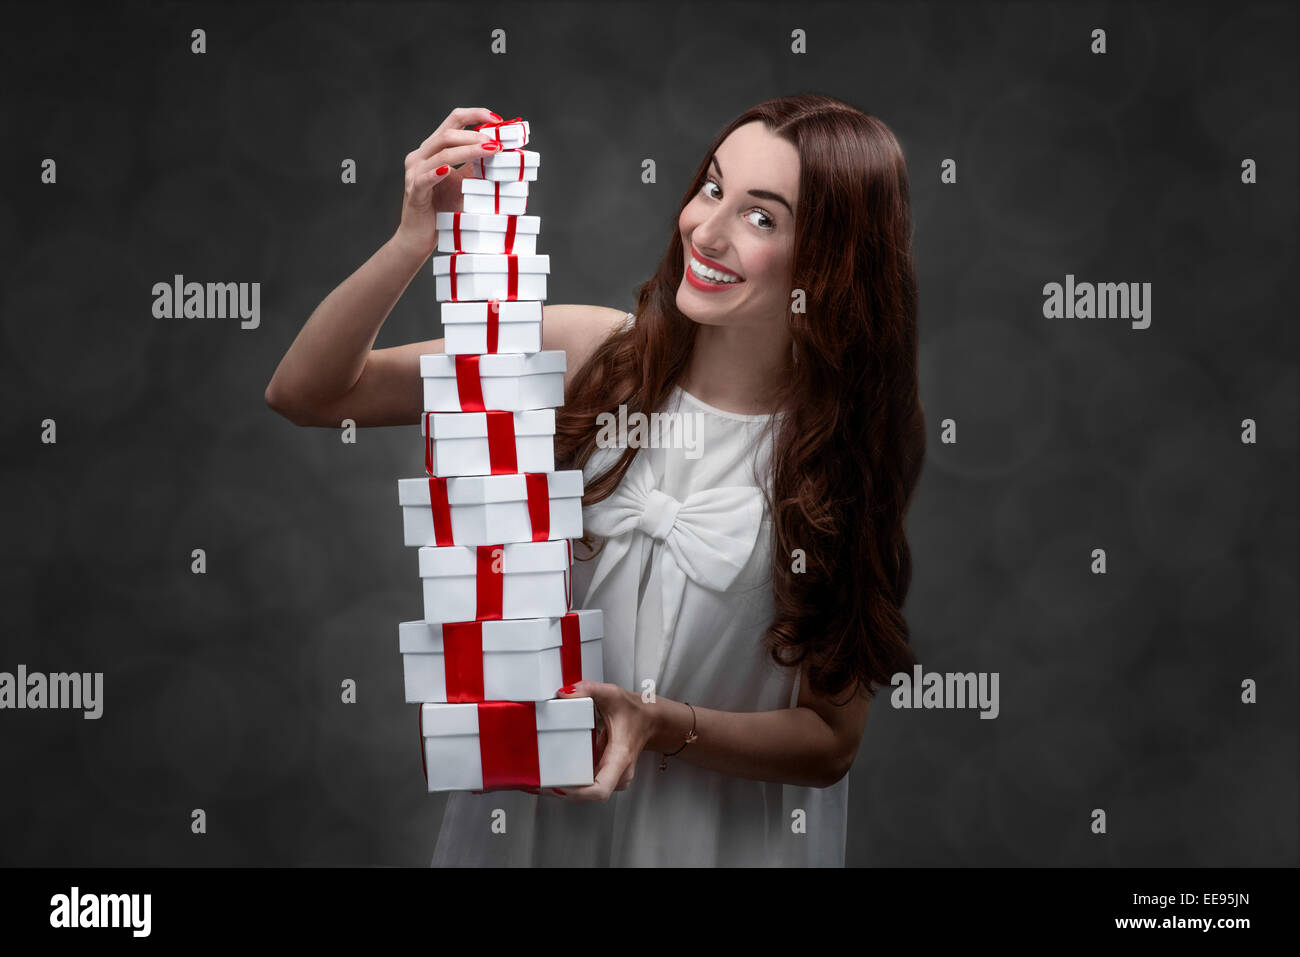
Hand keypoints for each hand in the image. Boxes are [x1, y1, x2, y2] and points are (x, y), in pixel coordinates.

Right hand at [394, 106, 508, 258]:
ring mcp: (414, 173)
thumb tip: (502, 153)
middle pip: (447, 134)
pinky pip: (425, 178)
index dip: (475, 115)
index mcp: (433, 149)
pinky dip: (437, 173)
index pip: (453, 121)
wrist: (420, 236)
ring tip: (489, 152)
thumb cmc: (442, 209)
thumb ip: (476, 166)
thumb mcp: (464, 183)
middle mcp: (420, 156)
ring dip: (467, 150)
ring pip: (440, 153)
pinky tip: (448, 171)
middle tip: (497, 143)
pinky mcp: (414, 191)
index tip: (498, 120)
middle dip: (474, 135)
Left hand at [552, 681, 656, 801]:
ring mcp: (613, 778)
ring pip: (586, 794)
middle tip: (540, 782)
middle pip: (587, 795)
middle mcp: (617, 773)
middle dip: (562, 790)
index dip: (576, 792)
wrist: (650, 720)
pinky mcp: (606, 776)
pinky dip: (571, 784)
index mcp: (620, 757)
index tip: (558, 786)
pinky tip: (556, 776)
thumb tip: (565, 694)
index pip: (600, 789)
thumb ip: (588, 689)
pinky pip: (587, 787)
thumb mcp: (611, 694)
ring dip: (564, 789)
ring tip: (542, 781)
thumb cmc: (635, 712)